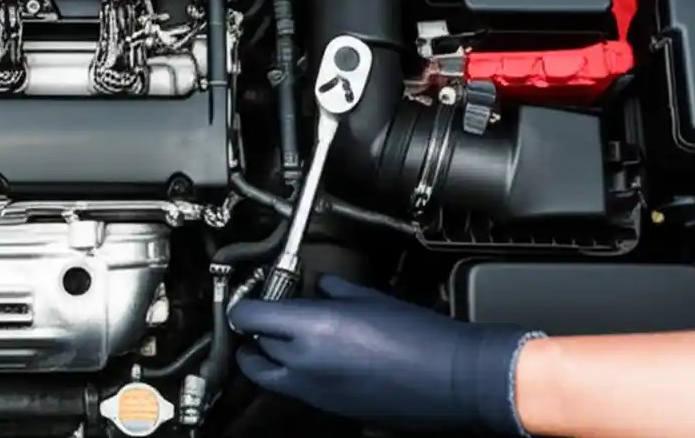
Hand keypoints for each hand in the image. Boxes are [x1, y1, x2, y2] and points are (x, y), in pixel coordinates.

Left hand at [230, 275, 540, 435]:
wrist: (451, 377)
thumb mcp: (371, 298)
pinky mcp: (330, 408)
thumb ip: (335, 289)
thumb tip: (320, 286)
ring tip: (278, 343)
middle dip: (257, 333)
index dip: (244, 307)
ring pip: (268, 377)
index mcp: (311, 326)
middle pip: (255, 348)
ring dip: (267, 359)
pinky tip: (313, 361)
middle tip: (266, 319)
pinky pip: (295, 391)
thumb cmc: (419, 336)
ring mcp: (315, 391)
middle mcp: (305, 361)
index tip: (249, 300)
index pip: (249, 317)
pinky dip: (293, 377)